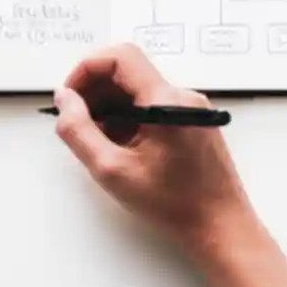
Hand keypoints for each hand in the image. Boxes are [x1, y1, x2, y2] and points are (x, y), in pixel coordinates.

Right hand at [53, 44, 286, 286]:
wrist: (222, 229)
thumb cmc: (175, 205)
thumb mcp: (112, 170)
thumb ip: (78, 130)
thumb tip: (64, 99)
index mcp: (166, 101)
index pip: (120, 57)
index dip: (87, 69)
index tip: (70, 96)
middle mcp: (182, 97)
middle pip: (128, 71)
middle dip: (95, 90)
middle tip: (76, 121)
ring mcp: (190, 109)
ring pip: (138, 90)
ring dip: (110, 107)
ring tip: (98, 141)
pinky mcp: (192, 122)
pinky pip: (152, 105)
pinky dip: (129, 118)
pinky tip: (120, 148)